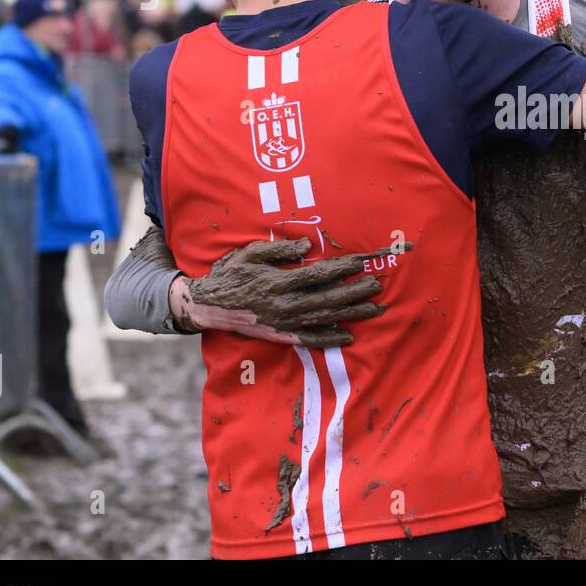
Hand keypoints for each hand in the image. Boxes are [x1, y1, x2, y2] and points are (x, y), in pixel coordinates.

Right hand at [178, 237, 406, 347]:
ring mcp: (283, 323)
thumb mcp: (251, 254)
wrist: (208, 306)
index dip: (342, 269)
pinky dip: (330, 338)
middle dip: (355, 292)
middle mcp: (284, 305)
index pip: (318, 275)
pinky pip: (309, 338)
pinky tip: (348, 336)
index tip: (362, 262)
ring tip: (374, 309)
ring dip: (351, 314)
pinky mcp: (281, 336)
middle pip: (328, 299)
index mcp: (278, 283)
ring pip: (324, 319)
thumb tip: (308, 246)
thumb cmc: (231, 274)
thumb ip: (280, 250)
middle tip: (377, 286)